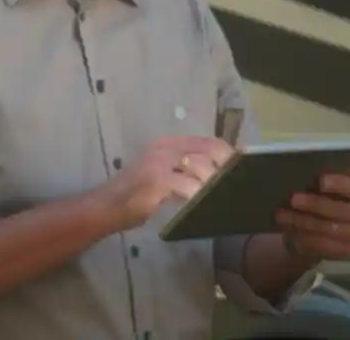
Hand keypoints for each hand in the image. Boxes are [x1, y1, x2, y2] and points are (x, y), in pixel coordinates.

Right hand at [96, 136, 235, 230]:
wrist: (105, 207)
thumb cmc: (135, 195)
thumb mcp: (163, 176)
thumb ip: (184, 171)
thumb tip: (217, 178)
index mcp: (168, 143)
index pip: (208, 142)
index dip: (229, 154)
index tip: (244, 168)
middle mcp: (165, 147)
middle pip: (210, 150)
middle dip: (227, 167)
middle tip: (239, 185)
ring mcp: (160, 161)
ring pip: (202, 167)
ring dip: (215, 184)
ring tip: (224, 197)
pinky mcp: (157, 180)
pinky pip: (188, 186)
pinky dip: (199, 196)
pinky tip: (204, 205)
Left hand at [275, 173, 349, 261]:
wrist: (317, 224)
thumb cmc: (322, 195)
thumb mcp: (324, 183)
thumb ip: (322, 178)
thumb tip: (306, 171)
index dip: (341, 184)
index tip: (320, 180)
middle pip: (343, 210)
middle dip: (315, 204)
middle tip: (293, 198)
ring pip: (331, 228)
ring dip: (303, 221)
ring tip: (282, 214)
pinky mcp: (346, 251)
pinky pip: (324, 245)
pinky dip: (304, 236)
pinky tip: (288, 228)